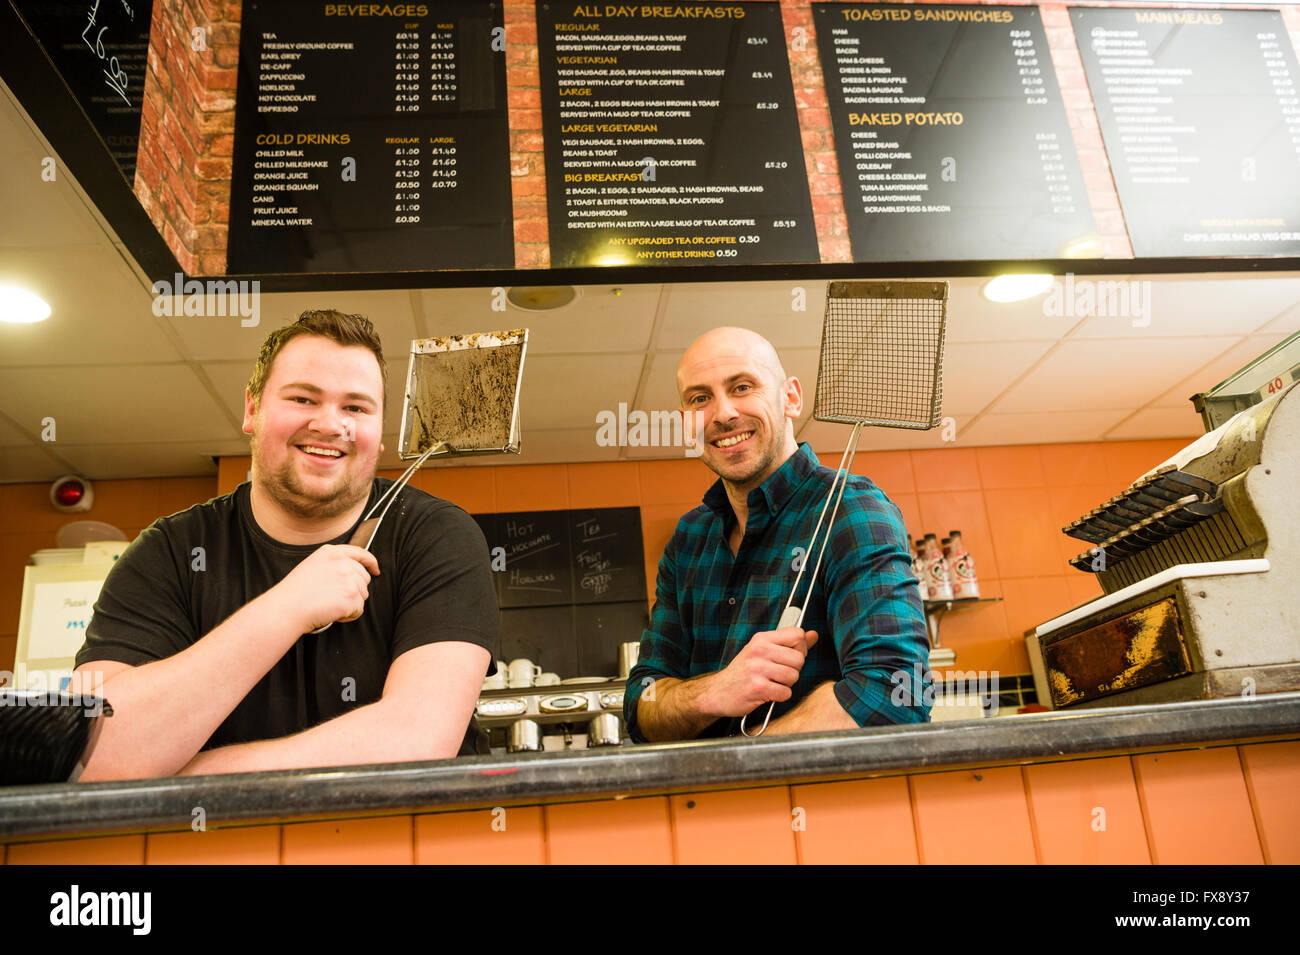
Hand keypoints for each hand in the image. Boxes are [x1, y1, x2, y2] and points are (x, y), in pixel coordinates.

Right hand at [272, 544, 379, 633]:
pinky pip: (359, 610)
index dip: (371, 563)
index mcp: (331, 552)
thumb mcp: (312, 566)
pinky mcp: (351, 597)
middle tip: (333, 598)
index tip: (375, 570)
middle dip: (354, 590)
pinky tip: (332, 613)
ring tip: (329, 605)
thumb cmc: (294, 593)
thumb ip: (334, 564)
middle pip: (364, 578)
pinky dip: (348, 615)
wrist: (286, 608)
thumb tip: (351, 573)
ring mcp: (348, 579)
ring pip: (363, 595)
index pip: (360, 553)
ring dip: (350, 604)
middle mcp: (343, 563)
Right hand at [702, 627, 818, 717]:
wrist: (718, 692)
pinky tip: (767, 692)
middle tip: (778, 673)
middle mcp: (759, 651)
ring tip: (771, 683)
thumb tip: (813, 635)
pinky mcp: (758, 688)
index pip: (797, 635)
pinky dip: (779, 696)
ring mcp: (758, 669)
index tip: (789, 656)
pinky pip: (786, 693)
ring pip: (793, 676)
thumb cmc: (744, 671)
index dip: (800, 648)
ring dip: (786, 684)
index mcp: (761, 639)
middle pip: (799, 658)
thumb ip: (790, 643)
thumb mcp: (763, 651)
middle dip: (793, 670)